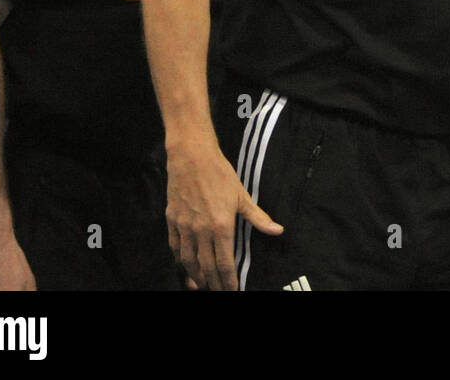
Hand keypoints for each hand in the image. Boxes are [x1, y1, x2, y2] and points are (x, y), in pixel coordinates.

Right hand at [165, 141, 282, 290]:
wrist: (192, 157)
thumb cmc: (219, 174)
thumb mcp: (242, 195)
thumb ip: (258, 217)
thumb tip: (277, 230)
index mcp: (221, 226)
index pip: (224, 263)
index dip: (228, 281)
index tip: (232, 290)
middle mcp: (201, 230)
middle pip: (206, 267)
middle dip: (213, 284)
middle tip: (219, 293)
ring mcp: (184, 227)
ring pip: (188, 261)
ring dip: (195, 277)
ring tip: (203, 286)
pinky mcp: (172, 221)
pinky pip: (175, 248)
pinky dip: (180, 262)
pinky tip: (185, 268)